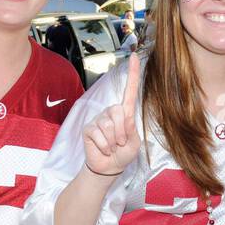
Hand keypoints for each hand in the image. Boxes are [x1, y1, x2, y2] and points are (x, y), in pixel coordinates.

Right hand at [83, 53, 141, 176]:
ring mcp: (99, 119)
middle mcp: (111, 112)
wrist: (109, 168)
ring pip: (108, 125)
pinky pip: (98, 133)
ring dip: (113, 141)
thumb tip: (123, 115)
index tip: (136, 56)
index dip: (133, 74)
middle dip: (121, 131)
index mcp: (125, 113)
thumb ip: (130, 129)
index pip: (130, 90)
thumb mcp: (134, 143)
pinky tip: (103, 149)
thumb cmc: (123, 154)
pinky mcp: (89, 128)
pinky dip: (104, 146)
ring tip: (112, 147)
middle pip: (118, 112)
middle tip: (120, 143)